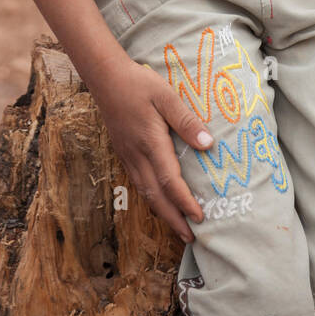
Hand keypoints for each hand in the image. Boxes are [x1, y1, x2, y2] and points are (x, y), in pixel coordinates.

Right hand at [88, 57, 213, 242]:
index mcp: (151, 143)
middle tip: (191, 238)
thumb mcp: (166, 96)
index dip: (185, 202)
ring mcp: (128, 156)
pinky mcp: (124, 153)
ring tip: (178, 227)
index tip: (200, 218)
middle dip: (174, 219)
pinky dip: (152, 198)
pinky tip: (159, 201)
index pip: (170, 181)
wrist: (106, 78)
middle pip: (156, 196)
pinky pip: (139, 183)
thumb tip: (208, 144)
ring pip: (145, 192)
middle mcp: (137, 155)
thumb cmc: (139, 83)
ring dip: (163, 212)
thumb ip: (186, 121)